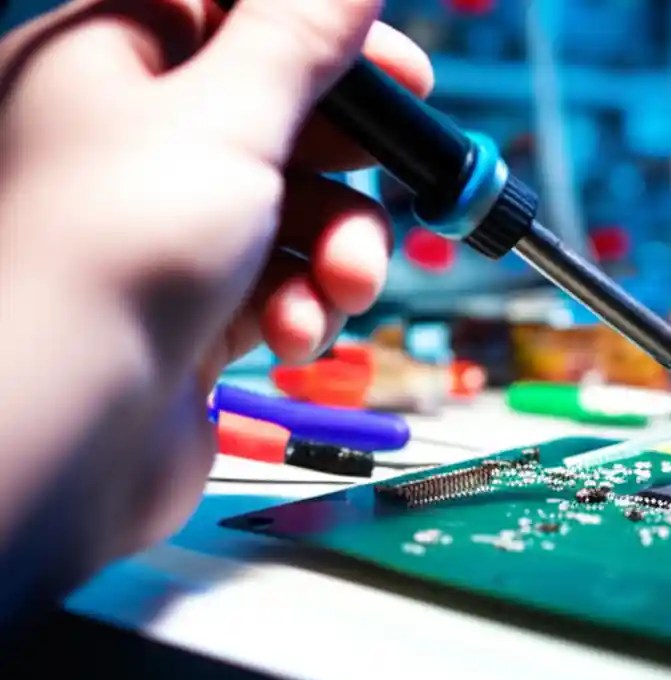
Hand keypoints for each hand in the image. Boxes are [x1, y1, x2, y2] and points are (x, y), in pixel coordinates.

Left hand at [0, 0, 429, 597]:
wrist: (58, 438)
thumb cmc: (111, 258)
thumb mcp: (228, 118)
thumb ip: (302, 35)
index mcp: (105, 63)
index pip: (231, 13)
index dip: (324, 38)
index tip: (403, 73)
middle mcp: (126, 141)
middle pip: (279, 117)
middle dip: (351, 167)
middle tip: (403, 180)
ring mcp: (160, 229)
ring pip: (293, 210)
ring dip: (339, 249)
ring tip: (342, 285)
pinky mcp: (191, 306)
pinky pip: (278, 280)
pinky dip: (302, 303)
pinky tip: (294, 333)